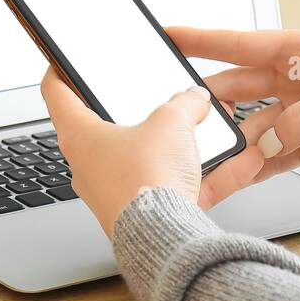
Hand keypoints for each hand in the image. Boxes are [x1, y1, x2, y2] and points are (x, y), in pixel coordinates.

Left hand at [40, 68, 264, 236]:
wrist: (165, 239)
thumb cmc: (147, 180)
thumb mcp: (172, 122)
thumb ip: (186, 103)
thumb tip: (196, 98)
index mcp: (81, 135)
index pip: (57, 92)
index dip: (61, 70)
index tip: (64, 61)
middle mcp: (92, 165)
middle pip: (109, 127)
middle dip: (139, 111)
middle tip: (155, 93)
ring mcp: (118, 191)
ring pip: (152, 158)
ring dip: (182, 145)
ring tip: (211, 127)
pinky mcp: (147, 214)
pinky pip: (181, 186)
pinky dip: (210, 175)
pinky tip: (242, 162)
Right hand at [168, 27, 299, 185]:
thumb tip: (266, 137)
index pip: (241, 42)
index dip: (201, 39)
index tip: (168, 34)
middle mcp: (294, 78)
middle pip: (236, 88)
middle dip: (205, 104)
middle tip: (176, 119)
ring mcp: (298, 113)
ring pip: (248, 127)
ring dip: (227, 145)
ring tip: (204, 161)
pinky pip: (266, 154)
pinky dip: (249, 167)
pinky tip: (231, 177)